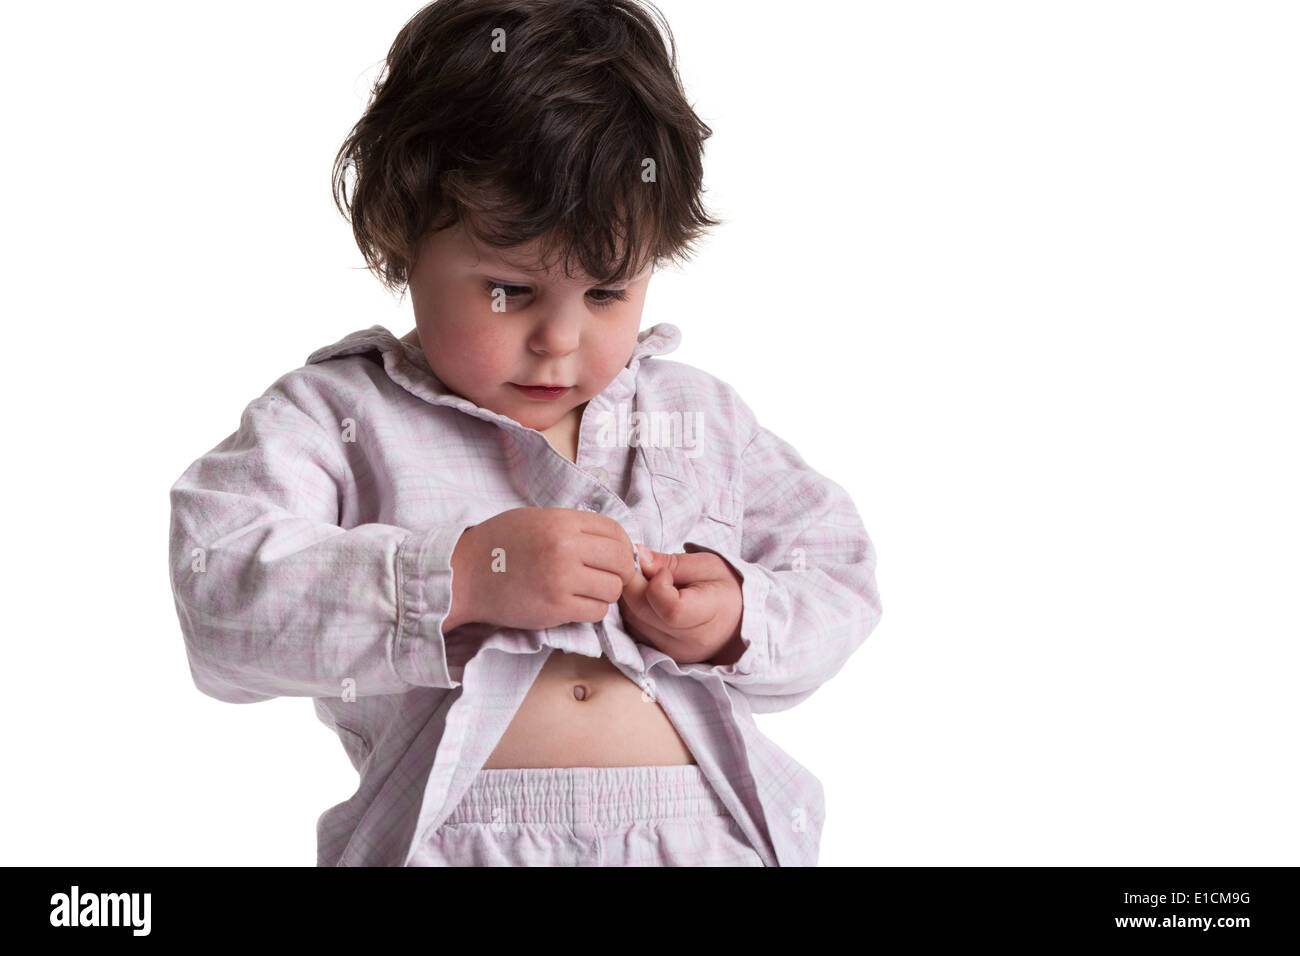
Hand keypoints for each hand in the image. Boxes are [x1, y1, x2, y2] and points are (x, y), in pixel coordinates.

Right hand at [449, 507, 638, 630]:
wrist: (465, 575)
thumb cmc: (498, 545)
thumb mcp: (536, 519)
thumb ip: (572, 527)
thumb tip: (611, 540)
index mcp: (562, 522)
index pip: (616, 531)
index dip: (623, 545)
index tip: (615, 556)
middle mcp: (565, 547)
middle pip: (621, 561)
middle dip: (619, 571)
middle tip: (604, 577)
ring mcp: (562, 579)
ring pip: (613, 589)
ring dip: (604, 593)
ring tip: (585, 591)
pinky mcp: (556, 608)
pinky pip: (597, 612)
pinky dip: (591, 611)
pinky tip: (574, 605)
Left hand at [617, 545, 744, 664]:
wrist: (737, 622)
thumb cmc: (725, 590)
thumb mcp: (707, 566)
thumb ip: (671, 562)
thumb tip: (639, 557)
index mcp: (707, 618)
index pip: (669, 608)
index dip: (657, 584)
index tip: (664, 572)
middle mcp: (687, 642)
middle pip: (642, 612)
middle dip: (635, 583)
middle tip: (646, 568)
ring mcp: (670, 652)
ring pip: (632, 619)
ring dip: (632, 596)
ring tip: (652, 584)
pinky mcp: (659, 653)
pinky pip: (633, 628)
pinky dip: (635, 610)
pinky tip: (651, 600)